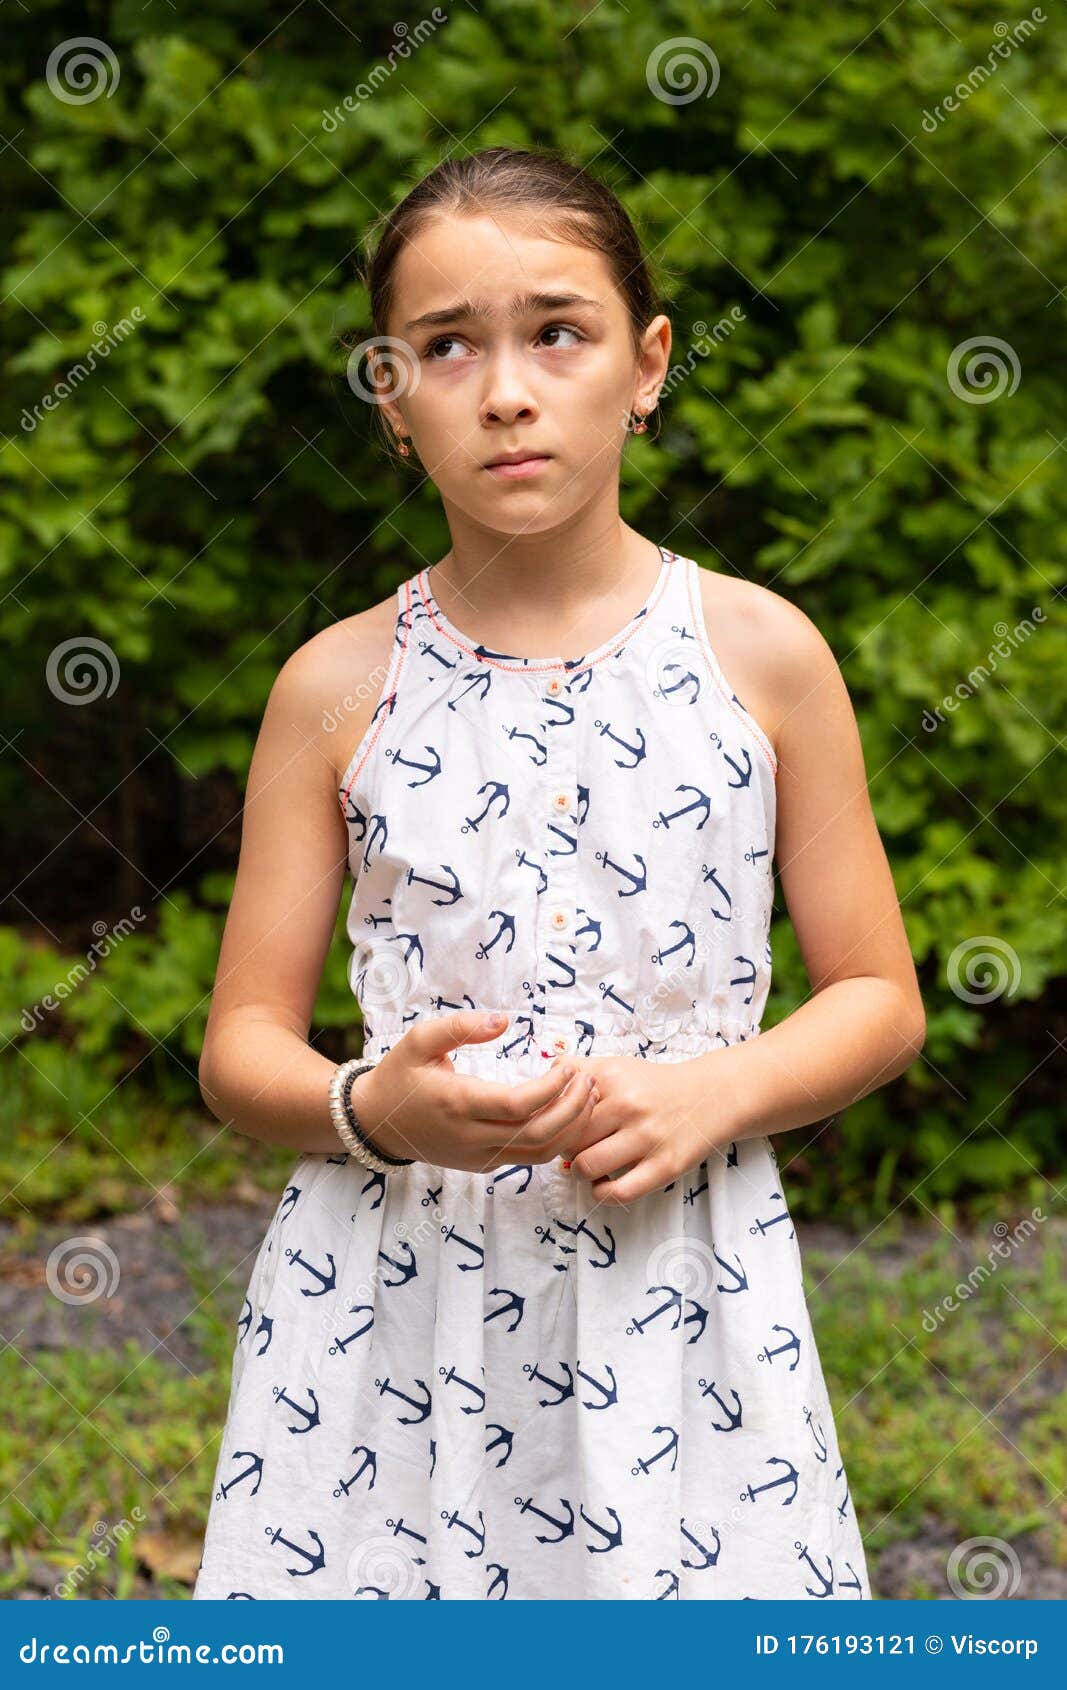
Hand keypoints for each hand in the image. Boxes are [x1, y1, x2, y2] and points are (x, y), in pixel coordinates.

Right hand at [345, 1010, 598, 1173]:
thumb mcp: (419, 1039)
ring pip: (540, 1154)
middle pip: (539, 1134)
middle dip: (574, 1109)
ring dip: (571, 1128)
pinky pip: (528, 1158)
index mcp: (458, 1103)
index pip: (520, 1105)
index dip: (553, 1087)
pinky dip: (555, 1139)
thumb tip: (504, 1020)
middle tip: (589, 1080)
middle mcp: (472, 1136)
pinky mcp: (483, 1165)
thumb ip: (461, 1026)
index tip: (567, 1064)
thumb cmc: (400, 1075)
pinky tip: (566, 1113)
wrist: (376, 1122)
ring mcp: (479, 1156)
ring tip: (586, 1096)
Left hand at [561, 1054, 734, 1203]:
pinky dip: (602, 1193)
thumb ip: (574, 1071)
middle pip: (568, 1139)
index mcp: (611, 1077)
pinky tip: (604, 1183)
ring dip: (581, 1172)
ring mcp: (648, 1137)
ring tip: (590, 1165)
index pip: (558, 1108)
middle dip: (565, 1149)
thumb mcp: (615, 1065)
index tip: (562, 1126)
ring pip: (586, 1166)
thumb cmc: (651, 1086)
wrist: (709, 1097)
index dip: (553, 1122)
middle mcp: (629, 1105)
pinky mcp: (665, 1166)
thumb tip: (539, 1091)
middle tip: (578, 1147)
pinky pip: (618, 1192)